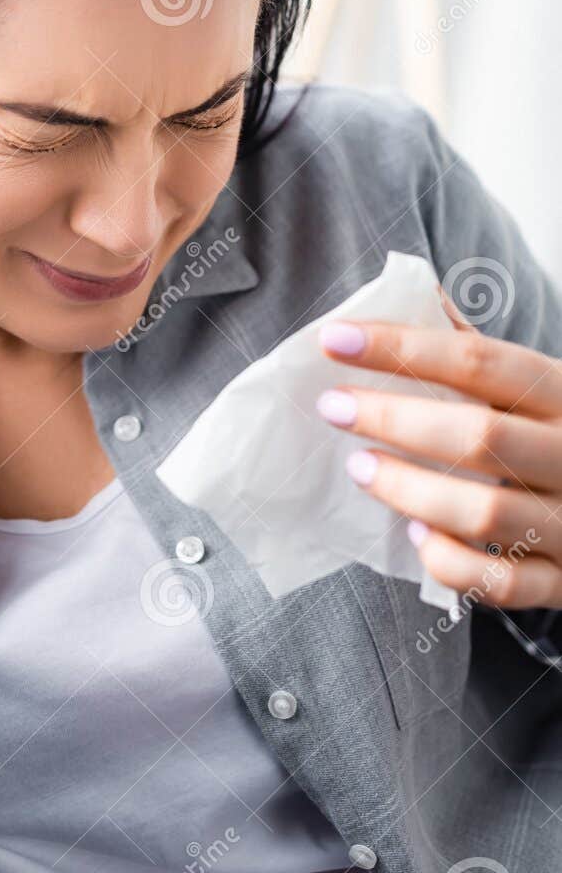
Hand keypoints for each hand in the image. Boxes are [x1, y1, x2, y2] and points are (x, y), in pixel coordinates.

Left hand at [314, 286, 561, 609]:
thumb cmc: (558, 436)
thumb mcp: (538, 385)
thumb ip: (481, 350)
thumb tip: (415, 291)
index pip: (480, 360)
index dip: (402, 346)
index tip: (335, 340)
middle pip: (480, 435)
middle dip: (394, 418)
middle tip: (333, 407)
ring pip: (485, 511)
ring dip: (409, 488)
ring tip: (360, 467)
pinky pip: (500, 581)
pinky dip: (450, 560)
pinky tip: (416, 534)